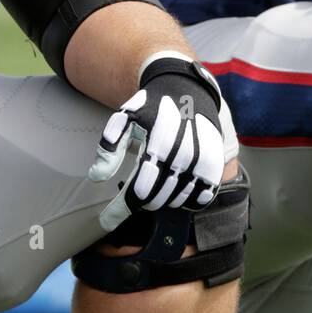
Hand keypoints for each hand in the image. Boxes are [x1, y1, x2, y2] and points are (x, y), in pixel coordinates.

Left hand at [89, 53, 224, 231]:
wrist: (189, 91)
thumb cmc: (151, 106)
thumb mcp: (124, 118)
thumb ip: (109, 147)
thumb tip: (96, 177)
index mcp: (159, 146)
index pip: (138, 192)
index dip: (119, 210)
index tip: (105, 221)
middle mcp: (185, 158)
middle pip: (155, 201)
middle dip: (139, 198)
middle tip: (135, 183)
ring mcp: (203, 165)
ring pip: (174, 202)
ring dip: (161, 197)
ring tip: (156, 175)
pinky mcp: (215, 170)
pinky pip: (197, 200)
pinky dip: (183, 198)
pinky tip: (174, 182)